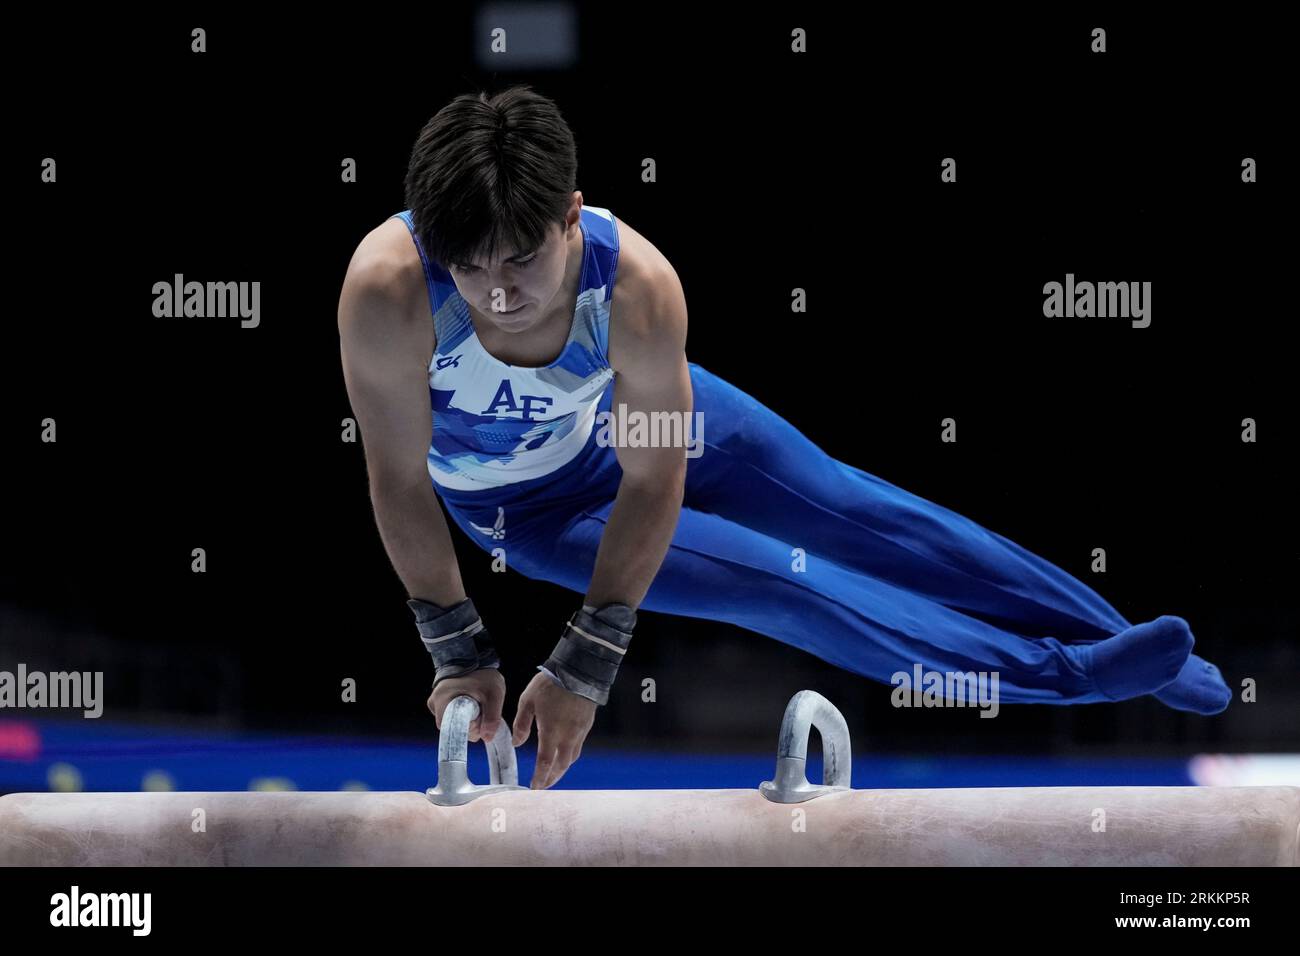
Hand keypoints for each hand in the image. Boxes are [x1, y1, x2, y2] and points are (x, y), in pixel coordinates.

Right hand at [427, 668, 505, 742]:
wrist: (472, 656)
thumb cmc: (482, 674)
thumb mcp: (494, 694)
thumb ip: (492, 717)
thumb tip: (487, 738)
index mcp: (443, 701)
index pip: (453, 731)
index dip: (470, 729)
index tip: (481, 718)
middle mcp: (434, 703)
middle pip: (452, 728)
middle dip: (470, 725)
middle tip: (482, 710)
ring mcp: (435, 702)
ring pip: (452, 722)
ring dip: (467, 719)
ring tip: (477, 704)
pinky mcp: (439, 701)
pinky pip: (450, 715)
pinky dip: (462, 714)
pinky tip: (471, 704)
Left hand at [511, 672, 595, 788]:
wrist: (579, 671)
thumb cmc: (551, 684)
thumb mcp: (528, 701)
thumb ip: (521, 724)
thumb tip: (517, 743)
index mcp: (551, 732)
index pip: (545, 763)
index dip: (540, 778)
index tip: (534, 788)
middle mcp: (567, 736)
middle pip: (561, 766)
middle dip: (552, 779)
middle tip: (543, 786)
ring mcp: (579, 732)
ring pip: (571, 758)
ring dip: (562, 769)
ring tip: (553, 773)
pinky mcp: (586, 725)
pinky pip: (578, 747)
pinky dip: (569, 756)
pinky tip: (564, 754)